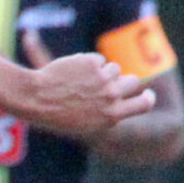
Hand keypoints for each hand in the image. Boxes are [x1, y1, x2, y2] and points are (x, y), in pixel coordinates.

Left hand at [11, 48, 152, 137]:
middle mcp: (112, 96)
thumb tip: (120, 104)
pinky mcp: (93, 63)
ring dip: (101, 72)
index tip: (148, 94)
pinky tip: (71, 72)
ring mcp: (103, 78)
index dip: (147, 98)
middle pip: (133, 81)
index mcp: (112, 116)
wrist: (35, 99)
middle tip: (108, 84)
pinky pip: (97, 59)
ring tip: (78, 82)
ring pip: (114, 68)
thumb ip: (107, 114)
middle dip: (123, 80)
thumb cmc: (55, 115)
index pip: (143, 105)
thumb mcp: (85, 124)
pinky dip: (87, 63)